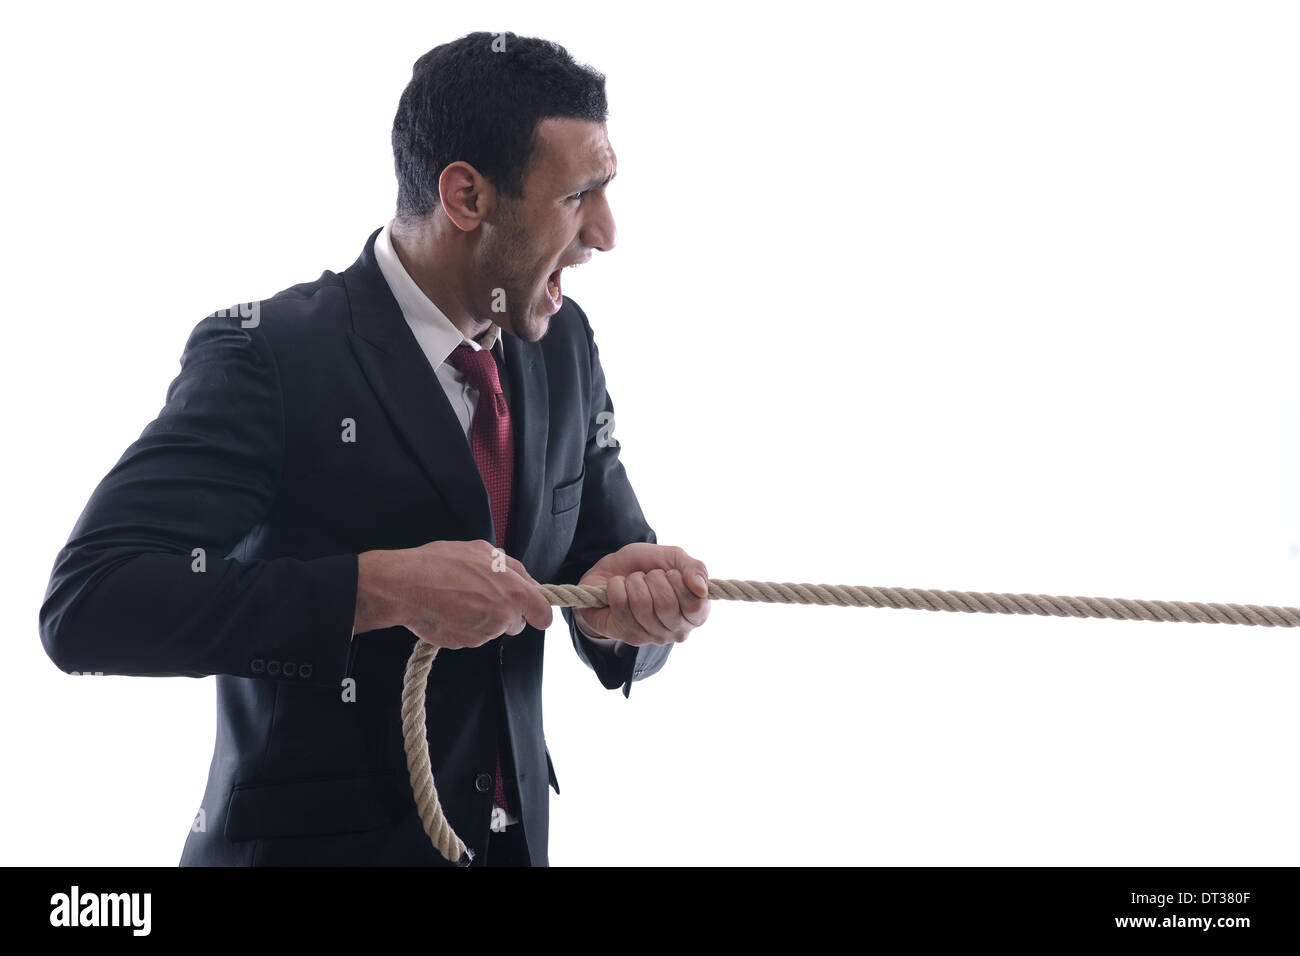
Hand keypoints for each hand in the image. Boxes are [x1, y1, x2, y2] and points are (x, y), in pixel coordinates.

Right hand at [354, 540, 552, 647]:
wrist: (405, 586)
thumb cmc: (440, 564)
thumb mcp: (482, 551)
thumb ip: (510, 567)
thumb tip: (522, 577)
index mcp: (515, 592)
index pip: (543, 613)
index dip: (539, 613)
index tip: (536, 613)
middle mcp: (504, 616)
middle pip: (517, 624)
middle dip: (506, 614)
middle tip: (484, 597)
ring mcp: (484, 633)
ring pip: (493, 630)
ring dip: (482, 619)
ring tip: (459, 599)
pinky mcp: (465, 644)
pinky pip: (472, 636)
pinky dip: (464, 627)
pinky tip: (448, 611)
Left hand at [573, 543, 709, 644]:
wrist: (611, 570)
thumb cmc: (647, 565)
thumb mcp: (674, 558)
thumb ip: (695, 568)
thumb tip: (702, 590)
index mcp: (694, 614)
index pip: (695, 606)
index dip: (680, 583)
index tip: (671, 573)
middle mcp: (675, 631)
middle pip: (666, 605)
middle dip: (654, 578)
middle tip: (649, 575)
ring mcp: (649, 636)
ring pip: (641, 604)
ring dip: (634, 581)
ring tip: (634, 581)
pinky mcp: (624, 634)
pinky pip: (620, 604)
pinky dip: (616, 585)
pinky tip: (619, 588)